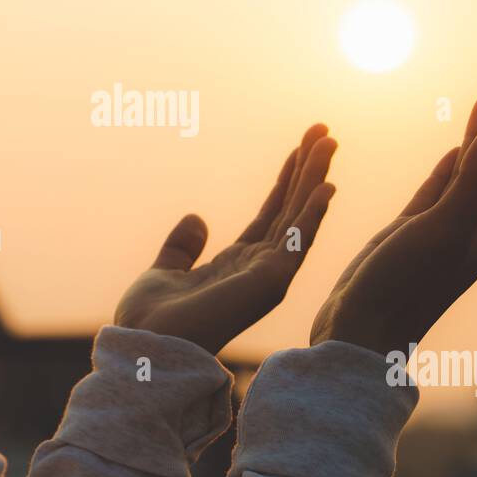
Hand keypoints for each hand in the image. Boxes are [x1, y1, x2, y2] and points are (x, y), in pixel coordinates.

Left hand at [115, 124, 338, 354]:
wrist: (147, 344)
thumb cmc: (152, 320)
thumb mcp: (164, 271)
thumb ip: (182, 246)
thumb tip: (197, 218)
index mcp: (237, 265)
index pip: (271, 215)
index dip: (286, 181)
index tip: (300, 148)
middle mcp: (259, 268)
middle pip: (291, 209)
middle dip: (308, 170)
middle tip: (324, 133)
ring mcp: (268, 275)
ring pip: (299, 217)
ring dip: (315, 179)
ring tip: (329, 143)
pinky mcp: (270, 283)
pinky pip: (298, 243)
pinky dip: (313, 215)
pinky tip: (327, 188)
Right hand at [310, 73, 476, 355]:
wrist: (360, 337)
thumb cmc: (400, 289)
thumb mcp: (440, 231)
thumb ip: (475, 182)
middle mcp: (473, 228)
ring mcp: (444, 231)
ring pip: (468, 171)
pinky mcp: (414, 236)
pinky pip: (441, 190)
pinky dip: (452, 165)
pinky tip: (455, 150)